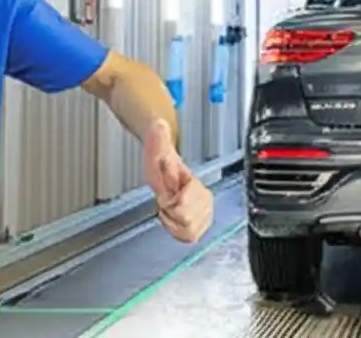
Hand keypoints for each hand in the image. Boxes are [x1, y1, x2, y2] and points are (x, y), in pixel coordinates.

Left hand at [144, 118, 212, 242]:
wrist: (166, 164)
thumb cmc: (161, 159)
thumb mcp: (157, 148)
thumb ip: (159, 137)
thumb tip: (159, 124)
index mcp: (194, 182)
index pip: (185, 204)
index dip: (170, 201)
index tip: (165, 194)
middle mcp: (204, 198)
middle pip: (188, 220)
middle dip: (171, 213)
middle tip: (166, 201)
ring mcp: (204, 211)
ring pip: (190, 231)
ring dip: (173, 223)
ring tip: (169, 211)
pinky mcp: (200, 222)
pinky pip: (190, 237)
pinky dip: (177, 232)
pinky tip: (172, 220)